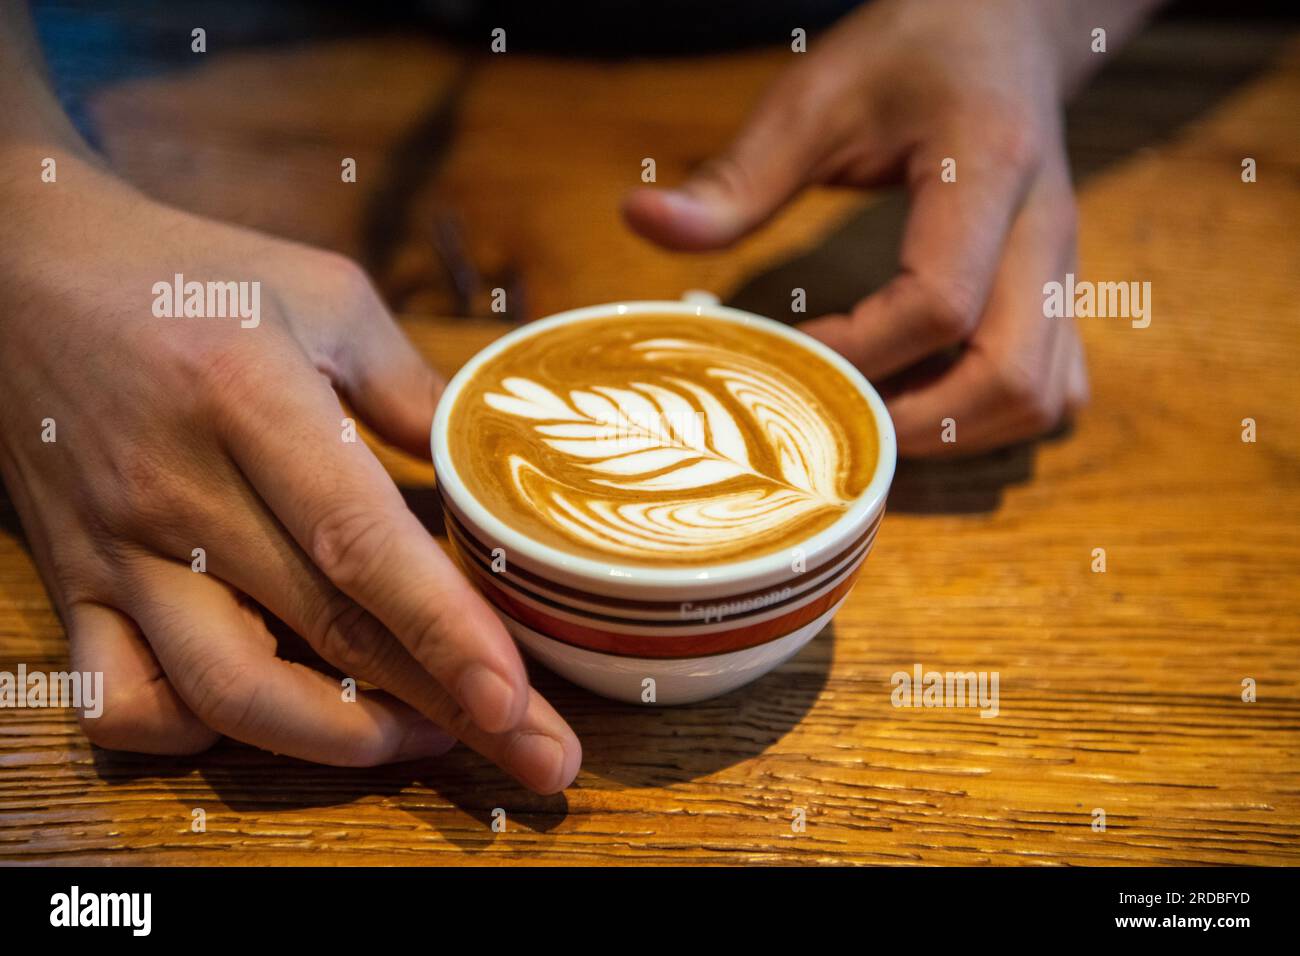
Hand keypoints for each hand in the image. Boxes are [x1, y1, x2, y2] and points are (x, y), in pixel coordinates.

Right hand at [0, 152, 580, 791]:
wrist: (22, 268)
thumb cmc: (189, 275)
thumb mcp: (325, 297)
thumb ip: (414, 391)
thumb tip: (493, 476)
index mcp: (249, 398)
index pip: (360, 543)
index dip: (445, 633)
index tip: (517, 702)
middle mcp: (177, 491)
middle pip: (324, 635)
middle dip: (445, 713)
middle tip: (540, 758)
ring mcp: (114, 549)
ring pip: (225, 695)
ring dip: (341, 739)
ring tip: (427, 736)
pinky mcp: (71, 583)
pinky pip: (120, 701)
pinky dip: (198, 734)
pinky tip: (269, 711)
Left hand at [624, 0, 1115, 455]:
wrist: (1007, 24)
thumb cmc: (913, 50)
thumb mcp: (814, 97)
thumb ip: (737, 176)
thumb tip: (638, 222)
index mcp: (986, 171)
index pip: (939, 303)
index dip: (858, 351)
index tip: (791, 353)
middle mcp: (1046, 230)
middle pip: (1009, 376)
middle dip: (916, 423)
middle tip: (837, 424)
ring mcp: (1066, 265)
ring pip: (1044, 395)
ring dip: (958, 432)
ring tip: (877, 420)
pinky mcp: (1067, 287)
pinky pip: (1060, 384)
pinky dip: (997, 418)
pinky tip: (934, 400)